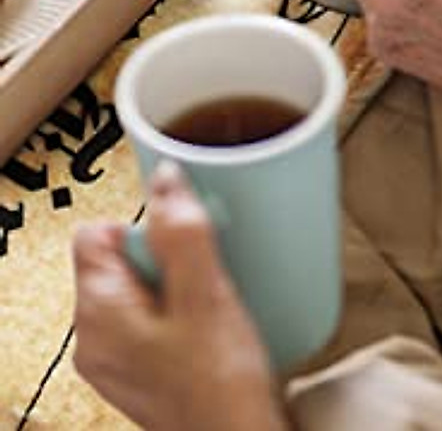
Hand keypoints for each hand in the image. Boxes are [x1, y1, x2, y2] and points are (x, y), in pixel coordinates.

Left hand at [73, 162, 285, 430]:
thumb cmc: (218, 388)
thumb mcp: (205, 296)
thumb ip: (182, 234)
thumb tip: (166, 179)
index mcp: (98, 313)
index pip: (95, 233)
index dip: (143, 220)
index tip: (184, 225)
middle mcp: (97, 338)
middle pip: (123, 257)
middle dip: (171, 249)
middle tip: (210, 265)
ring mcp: (121, 358)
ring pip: (146, 286)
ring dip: (184, 278)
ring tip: (219, 292)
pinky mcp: (148, 369)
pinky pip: (160, 316)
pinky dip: (189, 307)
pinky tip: (218, 319)